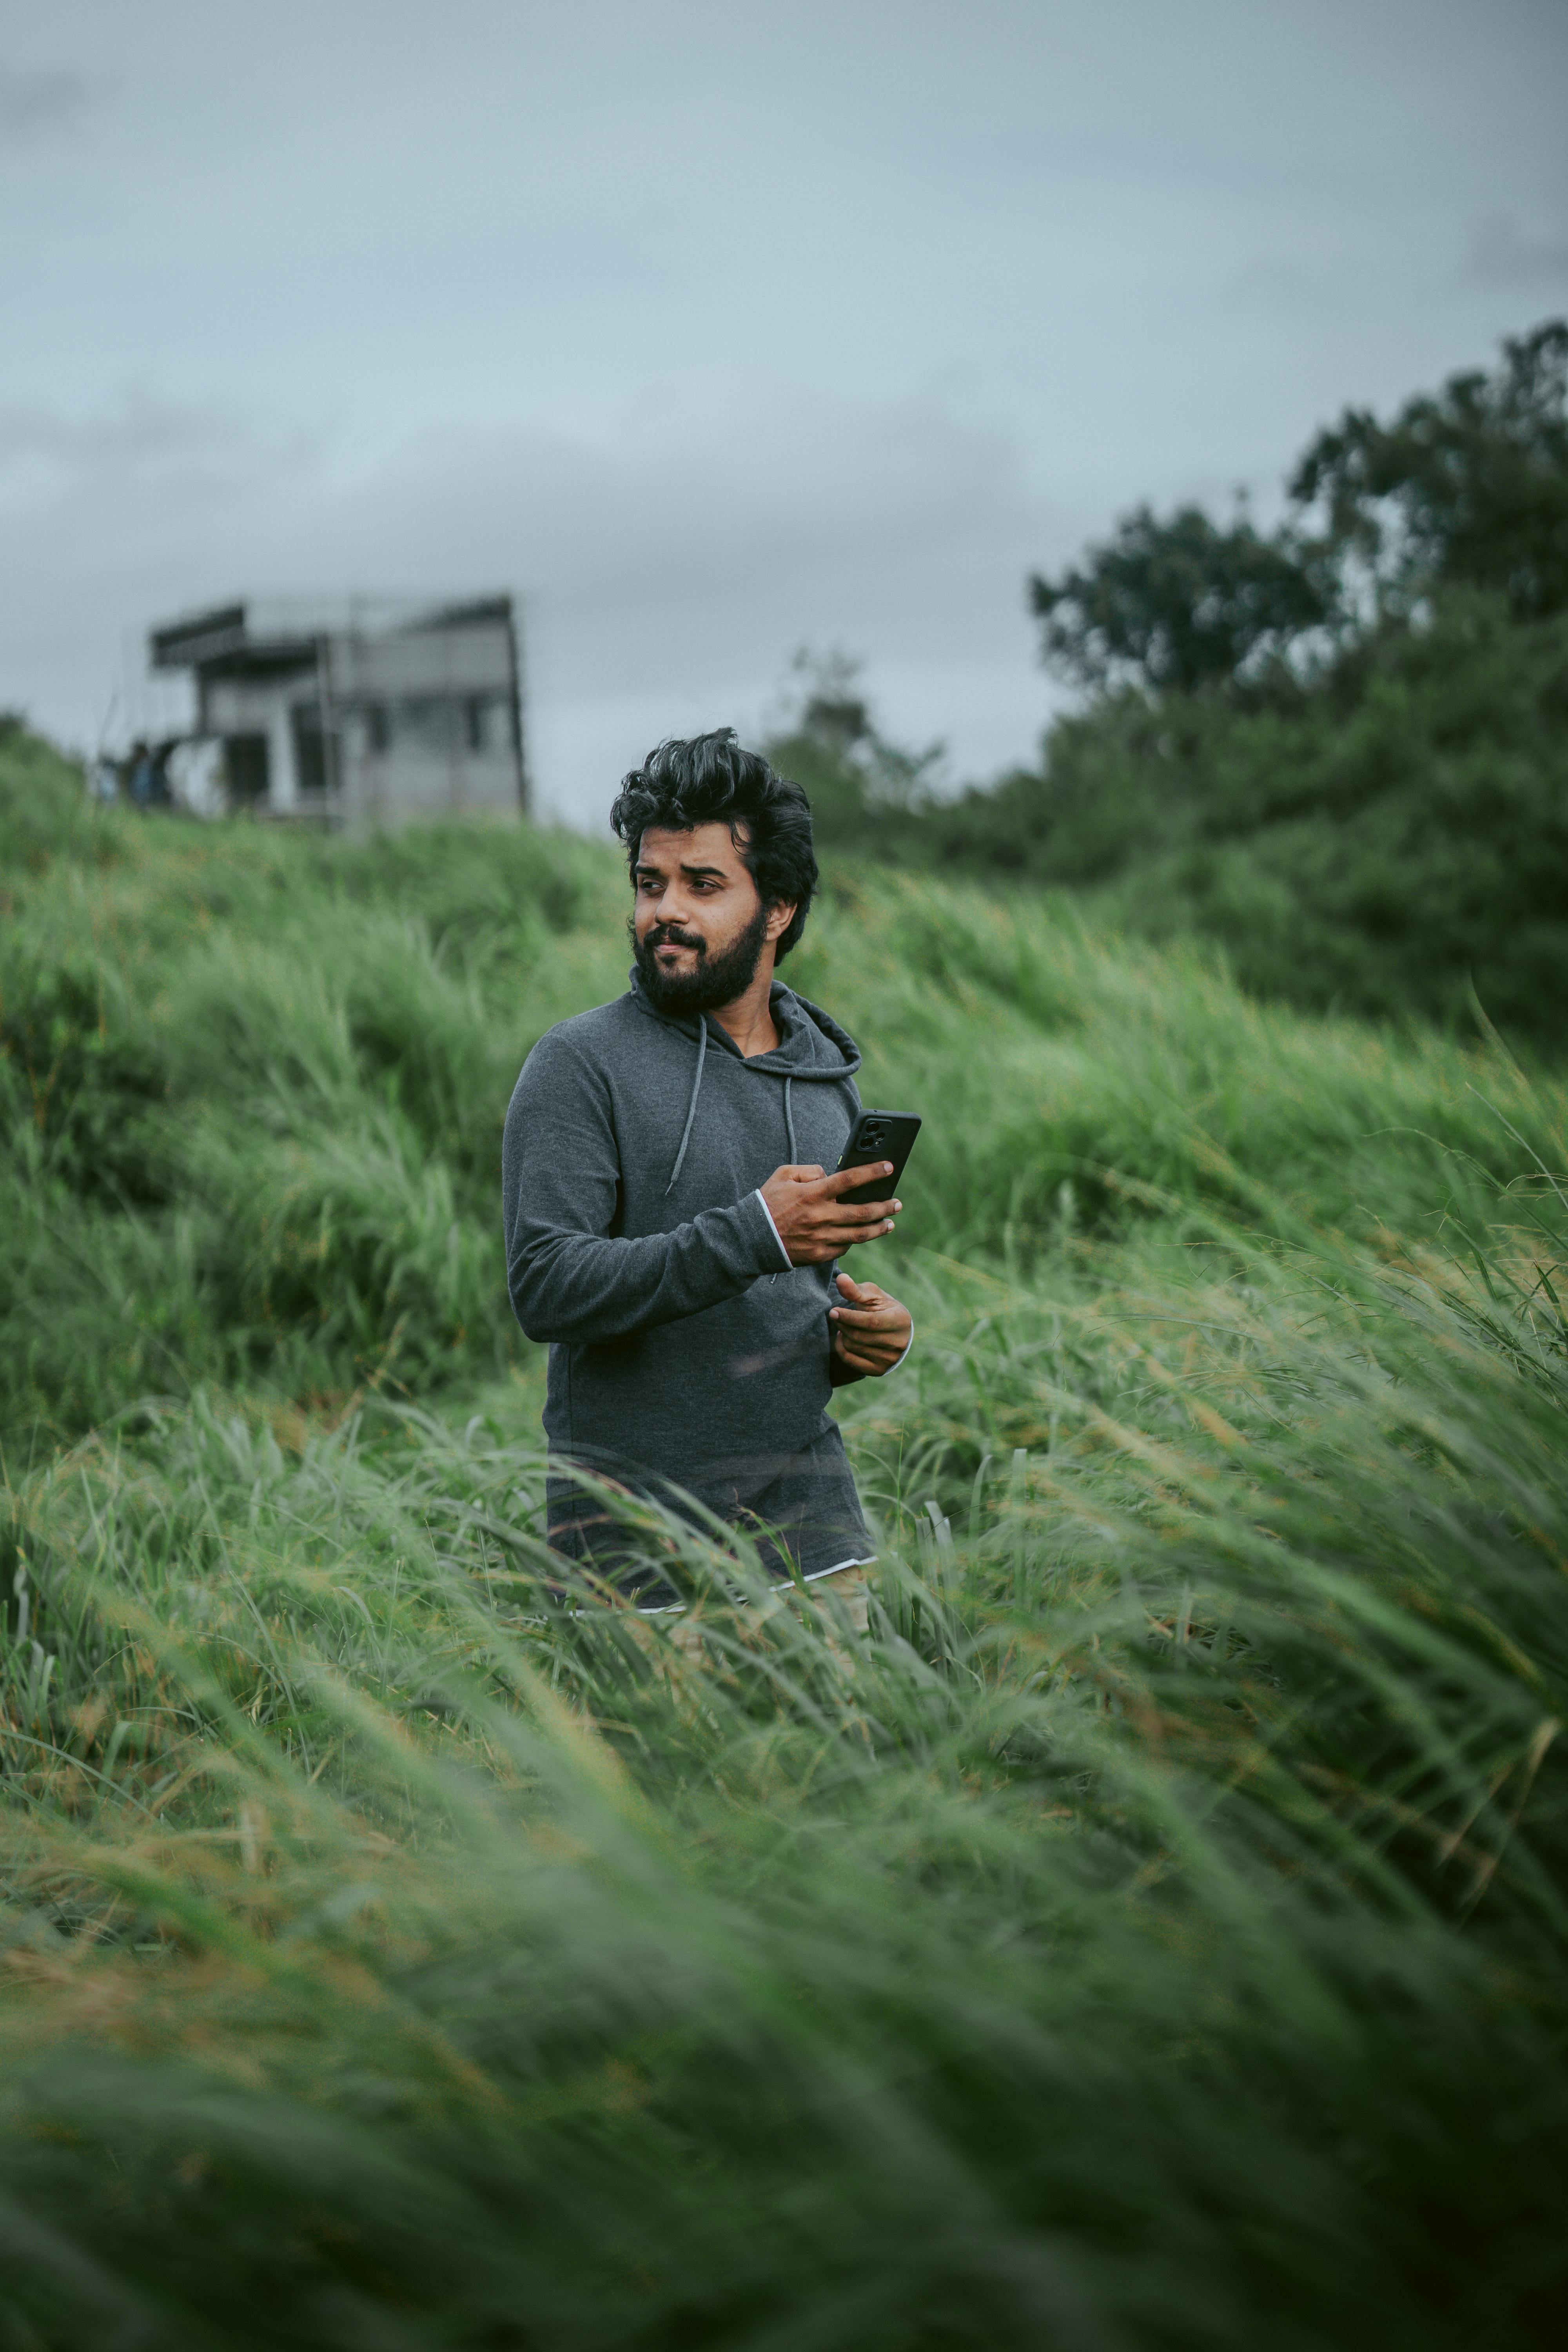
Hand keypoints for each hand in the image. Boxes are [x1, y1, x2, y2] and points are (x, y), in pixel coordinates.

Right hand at [759, 1163, 900, 1267]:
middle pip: (862, 1212)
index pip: (849, 1180)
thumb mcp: (783, 1175)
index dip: (872, 1172)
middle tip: (897, 1203)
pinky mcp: (819, 1255)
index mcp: (812, 1194)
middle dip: (884, 1206)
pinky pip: (844, 1247)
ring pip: (859, 1235)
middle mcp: (820, 1217)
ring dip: (878, 1228)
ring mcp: (821, 1238)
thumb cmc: (767, 1203)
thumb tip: (829, 1174)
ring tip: (889, 1222)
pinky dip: (854, 1240)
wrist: (750, 1239)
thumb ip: (809, 1170)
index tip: (889, 1167)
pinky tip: (861, 1235)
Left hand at [829, 1271, 911, 1376]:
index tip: (833, 1311)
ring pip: (853, 1347)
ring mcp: (890, 1359)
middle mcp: (899, 1343)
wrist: (893, 1331)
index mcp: (901, 1320)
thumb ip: (855, 1289)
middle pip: (859, 1336)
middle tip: (836, 1315)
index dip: (849, 1317)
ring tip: (844, 1325)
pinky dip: (841, 1348)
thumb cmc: (880, 1307)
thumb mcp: (871, 1295)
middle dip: (843, 1325)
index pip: (871, 1322)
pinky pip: (851, 1360)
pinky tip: (844, 1338)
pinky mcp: (879, 1370)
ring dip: (842, 1334)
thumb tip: (841, 1279)